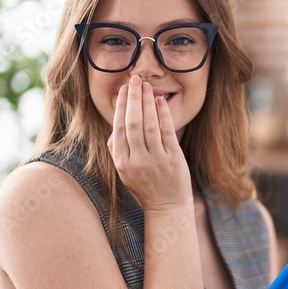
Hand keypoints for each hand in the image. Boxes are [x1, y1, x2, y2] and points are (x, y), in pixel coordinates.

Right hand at [109, 75, 191, 210]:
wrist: (167, 208)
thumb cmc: (145, 187)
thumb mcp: (125, 172)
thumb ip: (118, 150)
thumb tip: (114, 126)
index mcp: (122, 163)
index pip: (118, 128)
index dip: (121, 106)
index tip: (123, 90)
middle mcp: (137, 161)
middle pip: (132, 123)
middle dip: (133, 98)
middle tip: (134, 80)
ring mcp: (156, 160)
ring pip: (149, 125)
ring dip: (147, 102)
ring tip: (146, 86)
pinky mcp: (173, 160)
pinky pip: (167, 132)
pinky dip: (163, 114)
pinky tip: (160, 101)